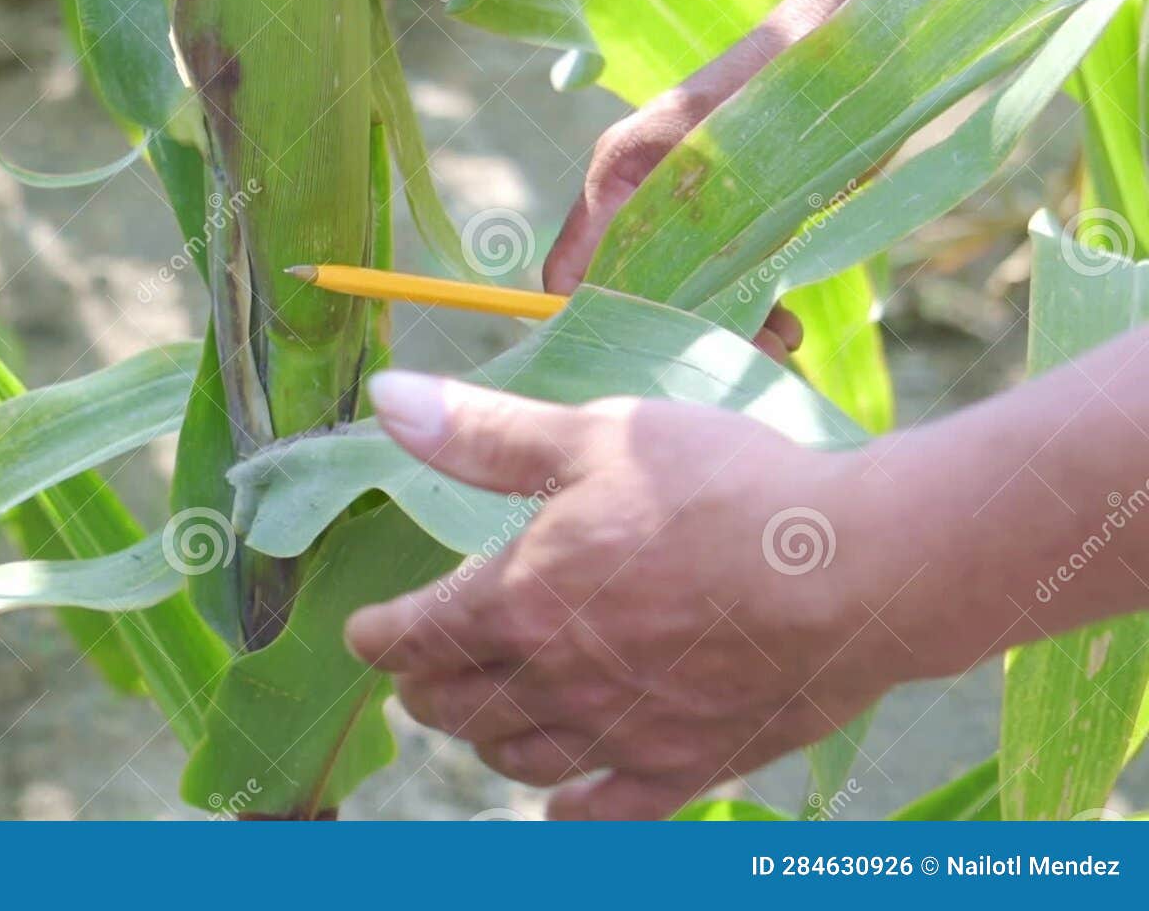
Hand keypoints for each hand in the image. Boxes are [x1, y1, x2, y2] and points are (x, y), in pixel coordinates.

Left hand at [347, 372, 913, 818]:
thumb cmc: (720, 489)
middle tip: (418, 674)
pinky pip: (606, 811)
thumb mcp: (593, 435)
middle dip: (424, 688)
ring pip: (518, 757)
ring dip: (483, 740)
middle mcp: (557, 679)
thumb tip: (388, 400)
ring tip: (478, 723)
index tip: (364, 632)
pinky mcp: (686, 765)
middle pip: (457, 705)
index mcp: (522, 600)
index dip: (380, 636)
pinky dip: (569, 811)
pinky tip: (559, 805)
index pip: (419, 635)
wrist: (847, 569)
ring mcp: (620, 732)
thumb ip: (485, 432)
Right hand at [546, 89, 803, 362]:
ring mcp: (695, 216)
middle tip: (735, 356)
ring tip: (779, 345)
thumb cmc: (779, 85)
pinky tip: (790, 326)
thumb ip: (652, 224)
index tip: (632, 358)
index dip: (590, 322)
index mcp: (618, 177)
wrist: (863, 54)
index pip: (570, 271)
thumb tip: (611, 299)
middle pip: (636, 295)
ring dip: (730, 329)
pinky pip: (732, 285)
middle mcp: (646, 201)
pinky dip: (758, 312)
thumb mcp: (706, 157)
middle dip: (678, 333)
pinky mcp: (741, 225)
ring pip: (691, 298)